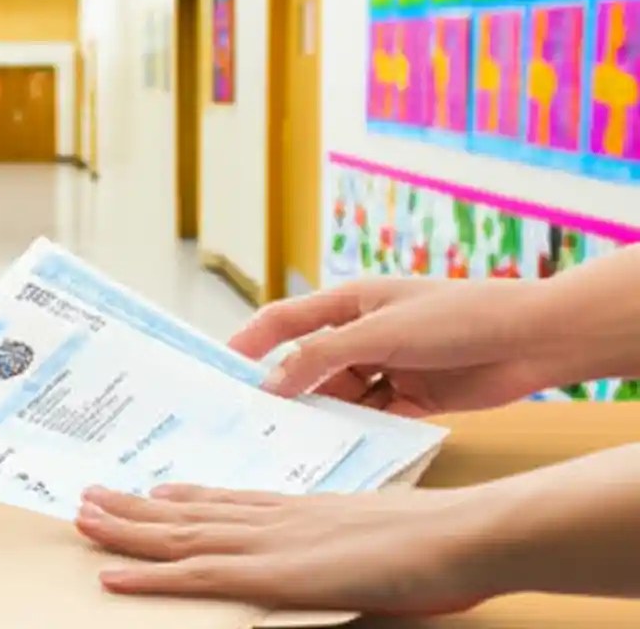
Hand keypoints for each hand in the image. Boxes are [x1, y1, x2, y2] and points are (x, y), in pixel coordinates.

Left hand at [75, 484, 500, 615]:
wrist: (459, 535)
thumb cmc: (433, 541)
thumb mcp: (375, 534)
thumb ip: (341, 538)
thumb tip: (333, 549)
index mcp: (296, 509)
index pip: (224, 499)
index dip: (180, 496)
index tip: (148, 489)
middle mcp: (270, 519)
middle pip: (187, 511)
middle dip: (133, 508)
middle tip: (87, 497)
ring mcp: (266, 544)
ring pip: (177, 537)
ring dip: (124, 530)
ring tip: (81, 519)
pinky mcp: (270, 575)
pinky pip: (195, 577)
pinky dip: (149, 577)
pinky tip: (112, 576)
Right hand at [230, 277, 549, 415]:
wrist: (529, 340)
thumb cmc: (454, 316)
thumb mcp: (376, 332)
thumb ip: (320, 358)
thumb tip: (272, 384)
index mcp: (349, 303)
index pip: (285, 320)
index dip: (250, 342)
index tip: (220, 370)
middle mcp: (363, 333)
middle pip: (309, 364)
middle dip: (286, 390)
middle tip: (254, 422)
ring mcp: (387, 366)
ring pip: (338, 395)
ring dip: (322, 414)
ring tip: (295, 442)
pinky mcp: (412, 398)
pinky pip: (371, 416)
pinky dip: (356, 430)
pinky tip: (340, 447)